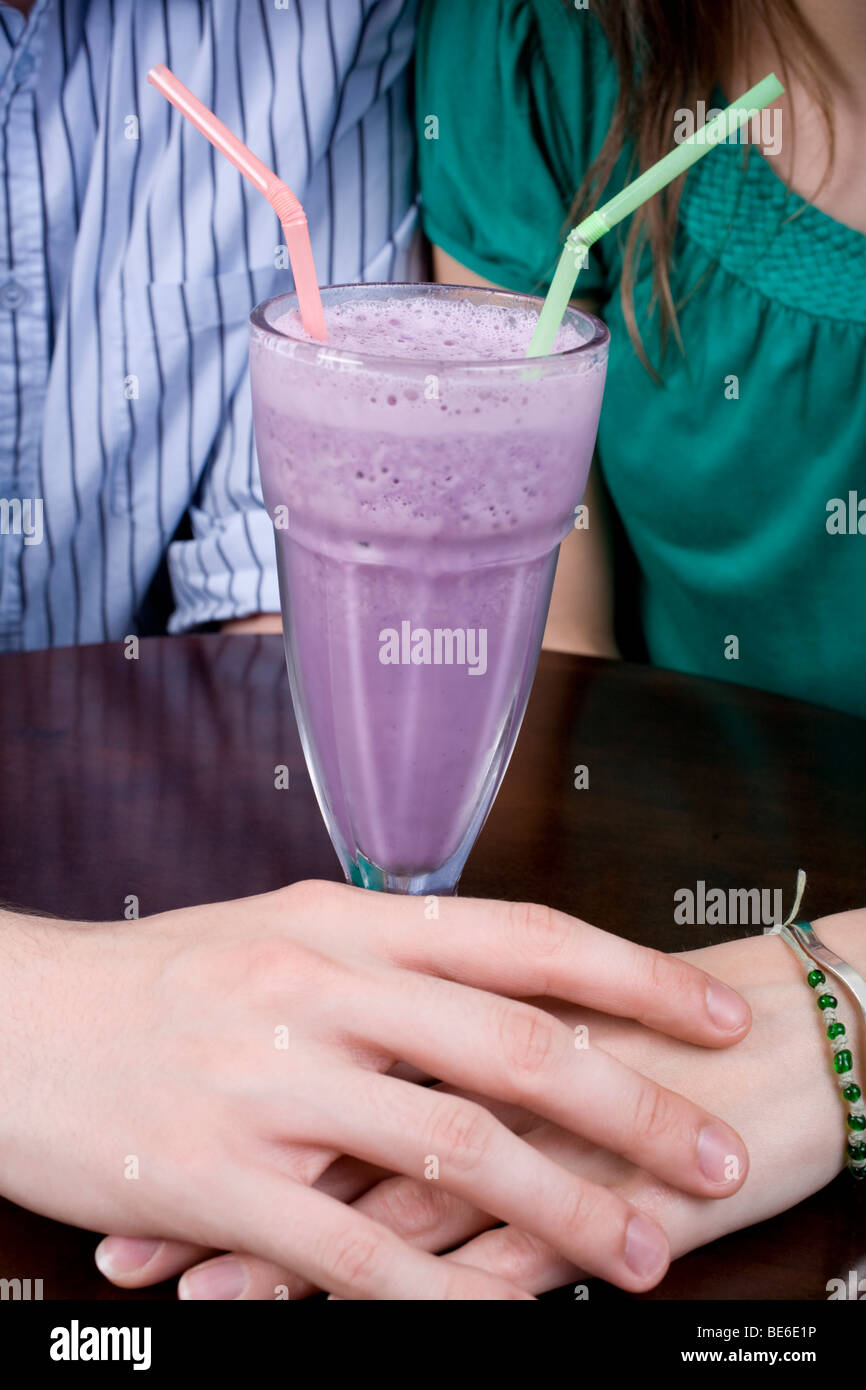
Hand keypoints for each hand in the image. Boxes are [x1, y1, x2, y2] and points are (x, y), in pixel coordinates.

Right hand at [73, 882, 750, 1297]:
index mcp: (343, 921)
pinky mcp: (219, 1180)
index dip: (632, 977)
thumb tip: (502, 980)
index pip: (522, 937)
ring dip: (566, 1212)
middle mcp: (319, 988)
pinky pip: (357, 1254)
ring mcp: (270, 1083)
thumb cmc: (156, 978)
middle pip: (515, 1045)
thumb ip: (386, 956)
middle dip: (636, 1106)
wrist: (13, 1019)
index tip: (713, 1018)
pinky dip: (447, 1297)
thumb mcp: (276, 929)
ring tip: (643, 1257)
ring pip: (456, 1153)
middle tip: (719, 1155)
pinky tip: (508, 1321)